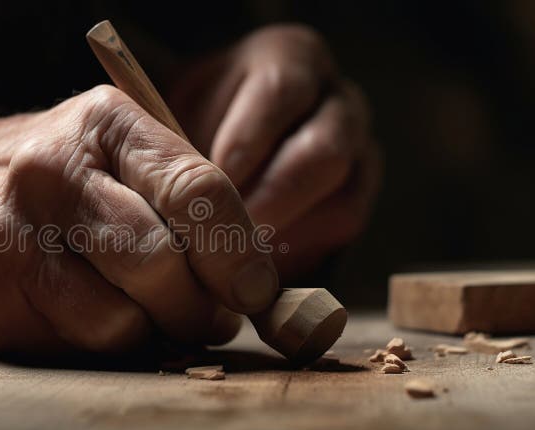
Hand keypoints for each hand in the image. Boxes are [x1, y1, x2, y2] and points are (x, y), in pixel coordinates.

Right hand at [0, 86, 279, 353]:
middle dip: (197, 307)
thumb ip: (189, 201)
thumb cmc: (69, 175)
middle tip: (209, 315)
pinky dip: (100, 343)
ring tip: (148, 313)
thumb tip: (252, 285)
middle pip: (156, 264)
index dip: (239, 253)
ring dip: (150, 331)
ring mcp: (7, 237)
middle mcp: (47, 173)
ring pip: (116, 321)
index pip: (194, 191)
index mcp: (103, 122)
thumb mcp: (126, 153)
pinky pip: (73, 348)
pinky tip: (93, 313)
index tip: (256, 290)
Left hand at [170, 25, 380, 280]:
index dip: (242, 143)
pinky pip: (341, 231)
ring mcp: (358, 152)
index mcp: (291, 60)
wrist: (215, 135)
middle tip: (224, 236)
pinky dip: (299, 254)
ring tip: (237, 260)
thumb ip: (177, 138)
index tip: (207, 183)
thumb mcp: (176, 109)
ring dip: (286, 236)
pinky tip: (257, 266)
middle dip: (269, 202)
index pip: (279, 93)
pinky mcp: (357, 198)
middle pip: (323, 153)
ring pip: (342, 200)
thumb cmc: (191, 119)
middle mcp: (338, 102)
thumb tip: (177, 193)